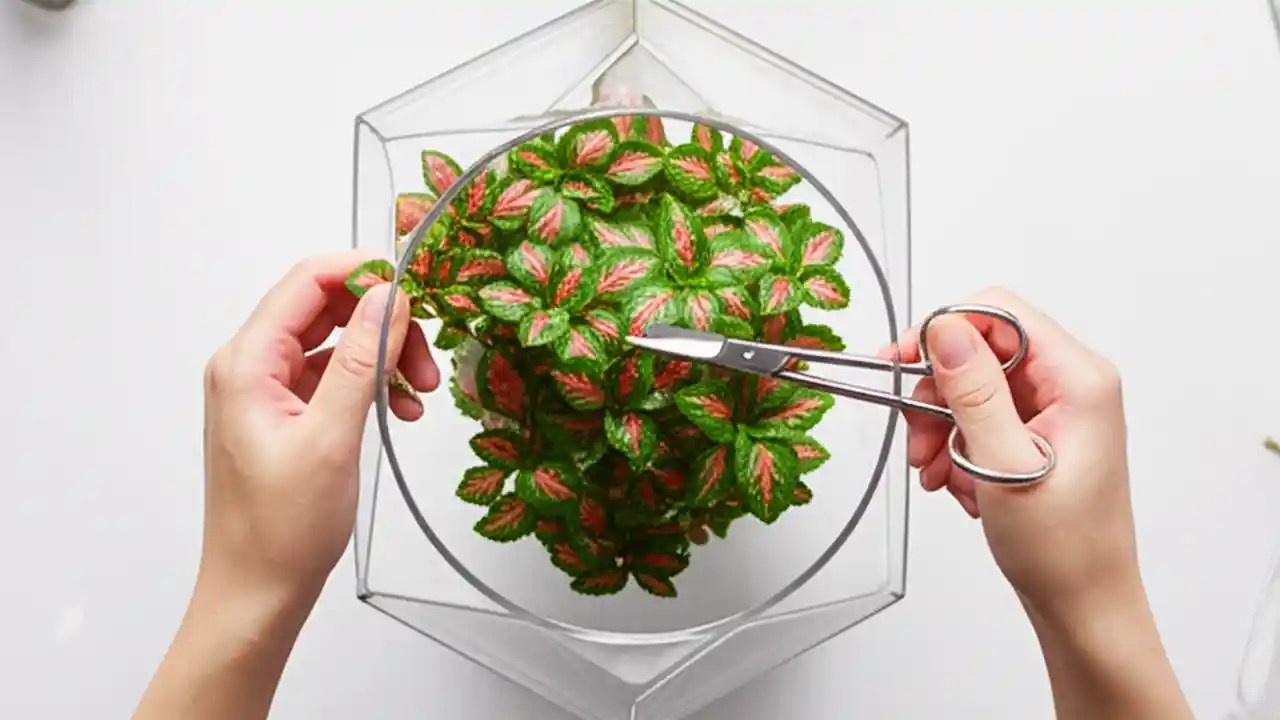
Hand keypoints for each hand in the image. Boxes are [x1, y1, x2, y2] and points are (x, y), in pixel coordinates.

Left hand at [135, 251, 438, 719]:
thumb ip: (360, 359)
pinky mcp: (284, 415)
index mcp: (247, 362)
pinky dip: (372, 386)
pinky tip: (402, 411)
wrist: (257, 593)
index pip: (307, 282)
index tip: (417, 287)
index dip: (364, 273)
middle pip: (327, 309)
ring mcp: (266, 391)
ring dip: (384, 357)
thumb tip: (387, 296)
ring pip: (337, 343)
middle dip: (385, 324)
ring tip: (423, 392)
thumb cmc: (281, 529)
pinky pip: (335, 378)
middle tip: (428, 360)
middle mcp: (250, 366)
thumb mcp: (332, 437)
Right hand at [889, 288, 1191, 718]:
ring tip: (934, 471)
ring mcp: (1055, 407)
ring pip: (971, 384)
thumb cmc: (1063, 549)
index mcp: (1079, 380)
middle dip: (936, 393)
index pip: (997, 313)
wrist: (1082, 605)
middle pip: (979, 349)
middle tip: (916, 440)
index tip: (901, 365)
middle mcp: (1071, 384)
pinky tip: (955, 482)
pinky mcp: (1038, 430)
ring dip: (939, 425)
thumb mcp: (1006, 467)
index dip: (941, 330)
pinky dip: (954, 445)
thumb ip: (975, 392)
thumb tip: (944, 329)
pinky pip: (979, 416)